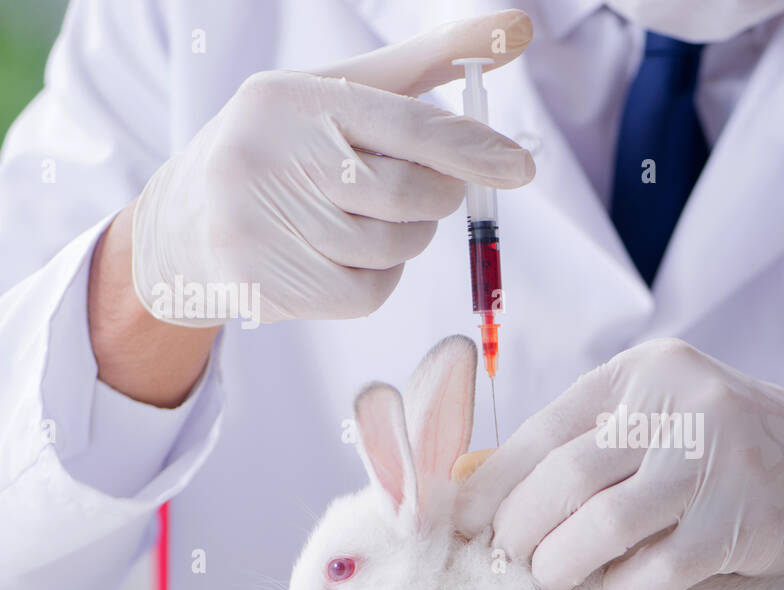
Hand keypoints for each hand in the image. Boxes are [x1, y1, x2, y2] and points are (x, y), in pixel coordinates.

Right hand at [129, 9, 534, 325]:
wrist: (187, 222)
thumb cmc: (289, 147)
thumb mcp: (343, 93)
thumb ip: (428, 64)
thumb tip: (519, 26)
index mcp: (290, 99)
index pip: (405, 126)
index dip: (471, 149)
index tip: (521, 165)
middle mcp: (264, 156)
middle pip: (406, 195)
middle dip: (436, 197)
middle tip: (424, 190)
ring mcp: (256, 224)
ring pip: (392, 250)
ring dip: (405, 240)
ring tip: (366, 218)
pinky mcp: (261, 284)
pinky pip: (367, 294)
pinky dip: (376, 279)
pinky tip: (345, 256)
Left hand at [455, 339, 783, 589]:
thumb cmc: (718, 448)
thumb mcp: (657, 418)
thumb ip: (583, 443)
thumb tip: (473, 490)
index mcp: (644, 373)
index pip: (546, 429)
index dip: (493, 483)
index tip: (462, 524)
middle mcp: (681, 405)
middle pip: (568, 475)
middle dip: (521, 529)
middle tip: (508, 560)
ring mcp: (718, 461)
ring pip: (606, 525)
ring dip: (561, 565)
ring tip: (551, 581)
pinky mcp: (745, 520)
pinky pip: (659, 570)